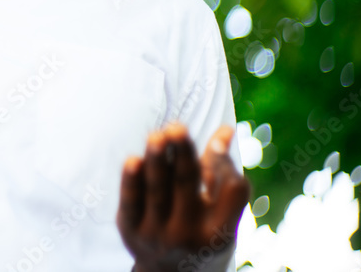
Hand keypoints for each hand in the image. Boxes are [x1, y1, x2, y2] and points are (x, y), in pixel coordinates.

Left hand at [117, 123, 249, 271]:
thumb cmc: (198, 230)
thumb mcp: (215, 211)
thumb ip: (218, 170)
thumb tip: (225, 130)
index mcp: (218, 231)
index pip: (230, 191)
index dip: (224, 164)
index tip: (214, 141)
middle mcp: (188, 234)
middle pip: (187, 186)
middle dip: (182, 155)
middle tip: (177, 127)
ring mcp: (157, 234)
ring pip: (157, 190)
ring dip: (157, 161)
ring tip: (157, 136)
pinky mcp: (130, 231)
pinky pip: (130, 202)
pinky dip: (131, 181)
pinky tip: (133, 159)